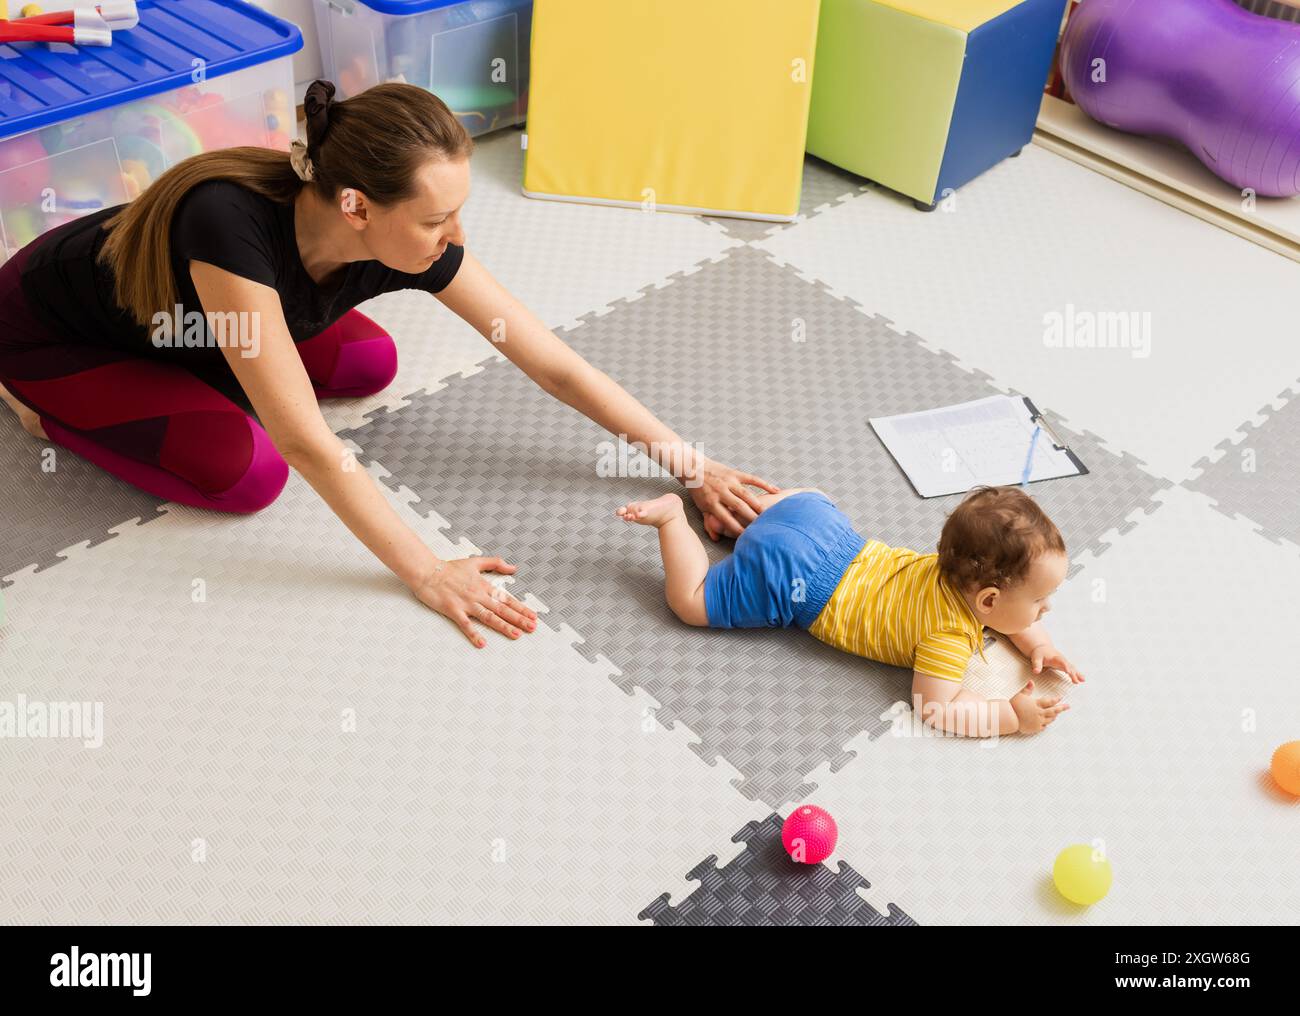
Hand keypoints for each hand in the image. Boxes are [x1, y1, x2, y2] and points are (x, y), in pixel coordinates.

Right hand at [407, 556, 537, 648]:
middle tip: (532, 628)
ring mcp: (466, 604)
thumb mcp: (475, 561)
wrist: (428, 571)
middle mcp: (478, 596)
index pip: (507, 598)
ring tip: (516, 635)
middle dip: (519, 619)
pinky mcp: (453, 610)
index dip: (521, 608)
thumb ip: (495, 563)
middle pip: (502, 609)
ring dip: (503, 626)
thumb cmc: (449, 568)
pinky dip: (474, 634)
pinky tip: (482, 643)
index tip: (533, 616)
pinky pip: (466, 624)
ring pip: (489, 617)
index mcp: (484, 586)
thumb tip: (513, 567)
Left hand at [685, 456, 779, 539]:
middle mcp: (721, 492)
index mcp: (711, 503)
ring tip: (770, 514)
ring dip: (759, 504)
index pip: (726, 518)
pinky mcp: (735, 473)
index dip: (737, 528)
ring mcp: (728, 482)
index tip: (747, 535)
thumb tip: (716, 538)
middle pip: (739, 506)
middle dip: (751, 517)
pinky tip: (776, 491)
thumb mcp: (701, 508)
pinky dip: (764, 484)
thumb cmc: (699, 491)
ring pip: (746, 494)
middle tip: (763, 526)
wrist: (693, 468)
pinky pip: (752, 479)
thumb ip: (709, 522)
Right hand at [1010, 680, 1069, 733]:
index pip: (1050, 701)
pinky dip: (1047, 723)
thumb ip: (1028, 689)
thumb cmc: (1013, 705)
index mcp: (1036, 704)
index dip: (1056, 699)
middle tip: (1068, 706)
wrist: (1008, 718)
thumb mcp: (1020, 695)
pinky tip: (1048, 722)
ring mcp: (1038, 721)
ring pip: (1050, 719)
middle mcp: (1039, 713)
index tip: (1060, 697)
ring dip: (1054, 715)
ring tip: (1057, 713)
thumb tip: (1032, 681)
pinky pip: (1044, 726)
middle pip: (1053, 710)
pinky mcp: (1035, 728)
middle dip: (1061, 708)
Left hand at [1029, 644, 1084, 683]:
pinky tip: (1082, 679)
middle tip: (1076, 681)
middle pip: (1069, 666)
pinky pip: (1072, 669)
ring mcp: (1064, 662)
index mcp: (1055, 657)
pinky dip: (1077, 674)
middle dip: (1073, 673)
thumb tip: (1036, 672)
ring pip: (1072, 668)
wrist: (1042, 648)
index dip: (1066, 667)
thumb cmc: (1039, 653)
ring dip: (1077, 674)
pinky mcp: (1065, 665)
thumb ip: (1036, 665)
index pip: (1062, 662)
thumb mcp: (1036, 658)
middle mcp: (1062, 659)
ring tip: (1083, 680)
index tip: (1069, 672)